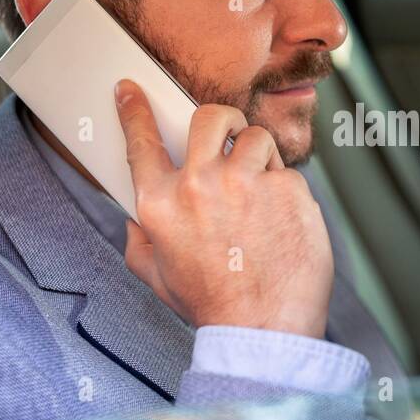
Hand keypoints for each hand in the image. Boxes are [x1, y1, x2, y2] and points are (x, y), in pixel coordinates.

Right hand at [114, 78, 332, 337]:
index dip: (134, 109)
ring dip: (259, 158)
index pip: (141, 142)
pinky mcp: (288, 188)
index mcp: (160, 205)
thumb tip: (134, 216)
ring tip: (261, 193)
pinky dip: (286, 191)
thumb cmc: (212, 305)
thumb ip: (139, 241)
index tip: (131, 89)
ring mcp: (247, 183)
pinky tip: (282, 222)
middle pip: (209, 117)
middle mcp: (199, 185)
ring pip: (256, 138)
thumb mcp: (157, 276)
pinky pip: (287, 171)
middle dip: (221, 120)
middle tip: (229, 135)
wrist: (264, 330)